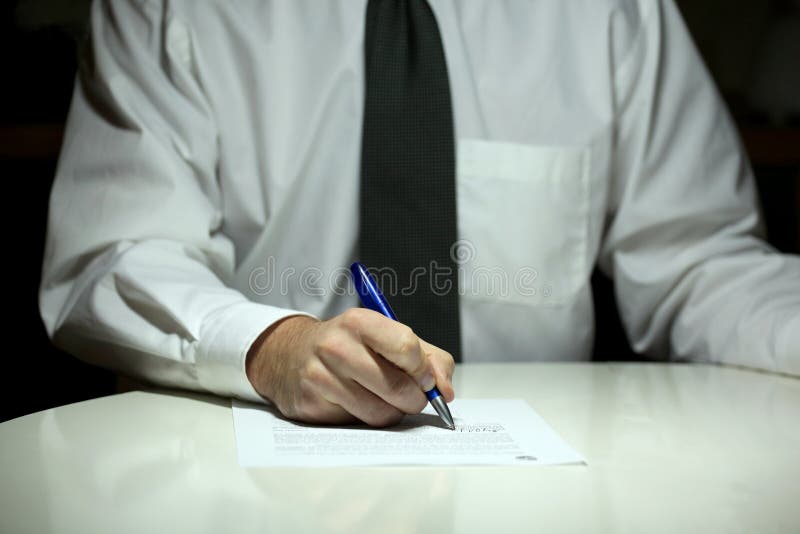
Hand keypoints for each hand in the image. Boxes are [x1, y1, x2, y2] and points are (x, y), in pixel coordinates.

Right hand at [246, 308, 455, 426]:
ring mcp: (321, 377)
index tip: (426, 379)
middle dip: (414, 398)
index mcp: (359, 322)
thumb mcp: (387, 336)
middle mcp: (336, 346)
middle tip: (411, 395)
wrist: (289, 355)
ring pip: (381, 413)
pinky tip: (357, 403)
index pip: (406, 347)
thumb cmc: (349, 345)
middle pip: (398, 387)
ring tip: (384, 398)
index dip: (424, 370)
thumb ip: (428, 358)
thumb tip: (445, 391)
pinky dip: (367, 419)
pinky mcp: (311, 405)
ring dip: (392, 412)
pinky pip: (358, 424)